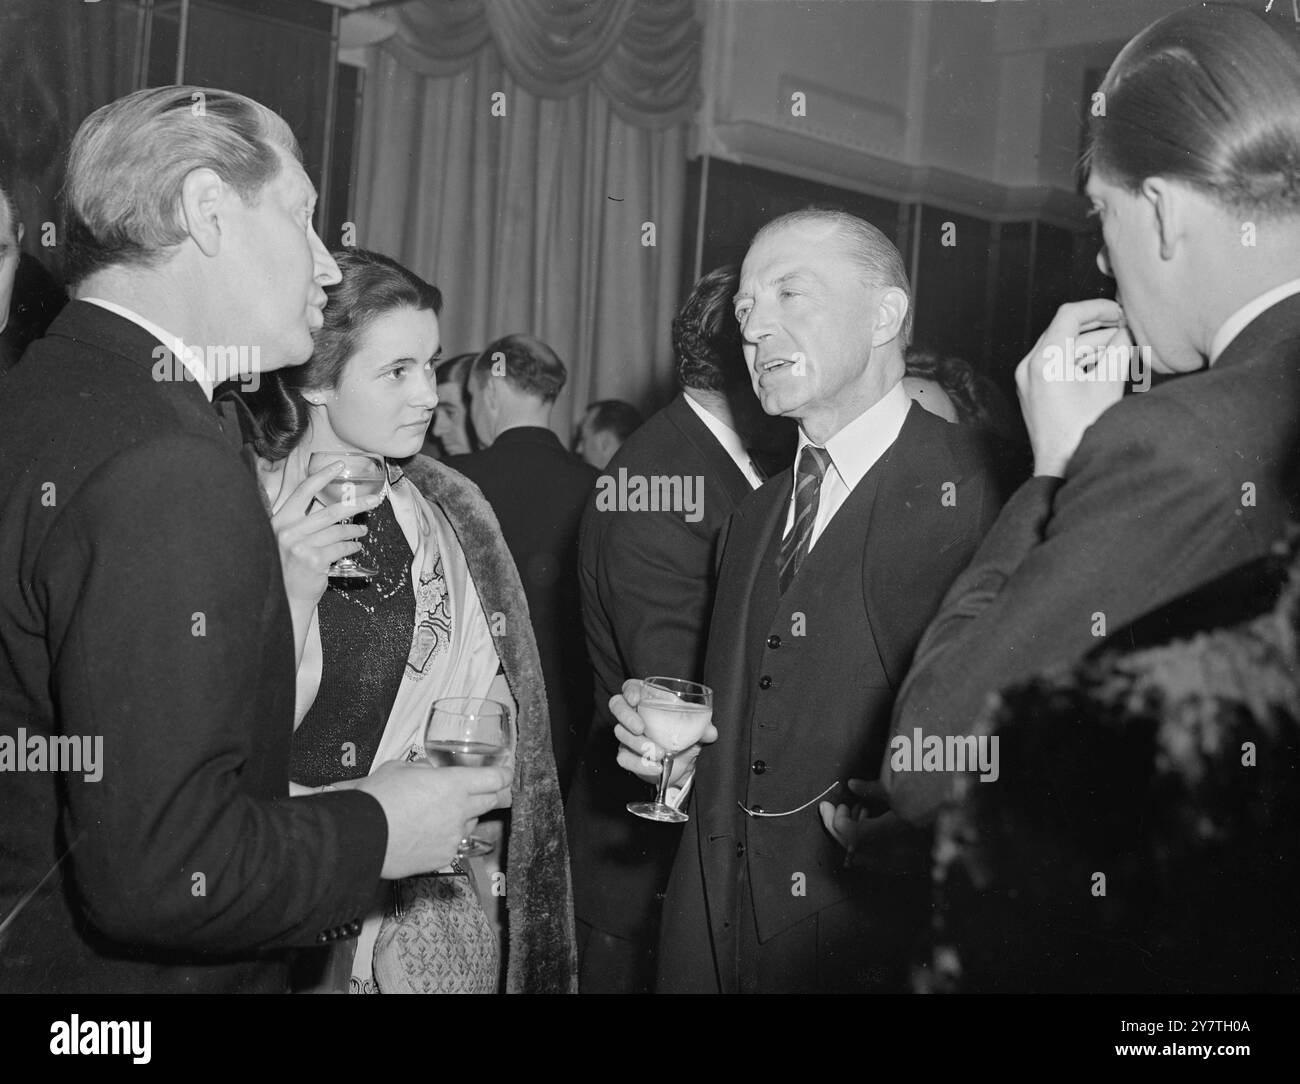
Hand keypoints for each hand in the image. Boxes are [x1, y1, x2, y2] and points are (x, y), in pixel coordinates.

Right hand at [271, 459, 380, 606]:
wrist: (284, 597)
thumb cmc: (288, 566)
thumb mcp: (285, 538)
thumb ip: (299, 521)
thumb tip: (325, 504)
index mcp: (279, 520)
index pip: (302, 491)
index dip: (322, 475)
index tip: (339, 465)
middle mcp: (288, 530)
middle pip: (330, 511)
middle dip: (356, 504)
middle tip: (374, 499)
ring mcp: (300, 546)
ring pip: (338, 531)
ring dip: (354, 530)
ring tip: (361, 530)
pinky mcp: (314, 561)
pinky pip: (341, 548)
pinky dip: (352, 547)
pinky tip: (355, 547)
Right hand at [356, 760, 511, 879]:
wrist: (362, 836)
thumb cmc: (378, 799)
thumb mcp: (399, 768)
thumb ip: (422, 769)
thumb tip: (428, 771)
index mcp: (455, 783)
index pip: (494, 778)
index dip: (503, 774)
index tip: (506, 773)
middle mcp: (461, 810)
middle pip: (490, 801)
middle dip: (488, 794)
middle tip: (478, 791)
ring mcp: (454, 836)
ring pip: (471, 823)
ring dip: (464, 817)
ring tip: (440, 814)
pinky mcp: (444, 856)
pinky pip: (454, 844)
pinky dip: (446, 838)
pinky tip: (427, 835)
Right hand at [612, 678, 718, 785]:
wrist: (682, 765)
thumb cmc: (685, 736)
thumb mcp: (696, 729)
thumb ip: (703, 728)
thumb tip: (711, 732)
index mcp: (649, 699)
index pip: (631, 687)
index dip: (630, 691)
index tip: (636, 699)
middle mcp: (634, 714)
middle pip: (617, 705)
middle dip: (626, 716)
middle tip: (640, 728)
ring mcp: (627, 734)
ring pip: (620, 733)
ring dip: (639, 745)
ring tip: (661, 754)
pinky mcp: (626, 753)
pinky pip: (623, 757)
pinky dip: (639, 764)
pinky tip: (655, 767)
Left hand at [819, 779, 930, 875]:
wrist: (978, 818)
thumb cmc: (941, 793)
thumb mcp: (907, 786)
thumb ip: (875, 789)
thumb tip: (852, 785)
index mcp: (898, 831)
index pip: (852, 835)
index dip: (837, 821)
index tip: (836, 805)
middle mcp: (902, 853)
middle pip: (855, 851)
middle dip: (841, 830)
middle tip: (839, 809)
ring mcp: (911, 864)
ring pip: (869, 860)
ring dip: (856, 840)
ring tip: (862, 814)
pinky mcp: (919, 866)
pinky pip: (885, 864)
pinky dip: (872, 848)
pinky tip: (876, 829)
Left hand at [1015, 299, 1127, 477]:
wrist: (1062, 467)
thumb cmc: (1082, 431)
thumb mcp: (1109, 384)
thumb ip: (1119, 350)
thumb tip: (1126, 332)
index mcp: (1044, 360)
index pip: (1069, 315)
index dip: (1098, 308)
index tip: (1120, 311)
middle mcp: (1030, 366)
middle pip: (1064, 330)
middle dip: (1097, 327)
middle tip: (1124, 328)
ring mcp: (1028, 380)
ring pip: (1061, 348)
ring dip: (1090, 344)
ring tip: (1120, 347)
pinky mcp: (1033, 392)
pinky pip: (1055, 365)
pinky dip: (1078, 360)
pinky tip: (1103, 364)